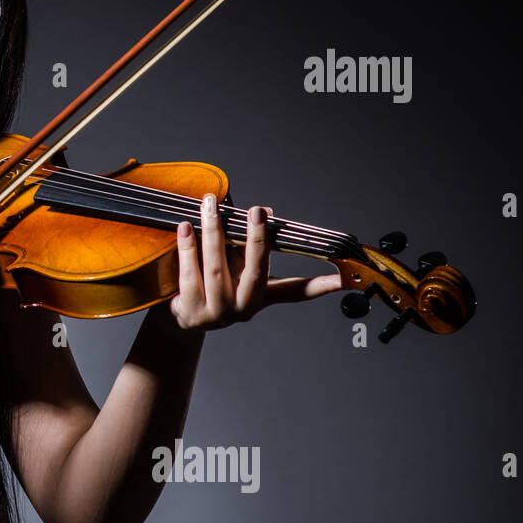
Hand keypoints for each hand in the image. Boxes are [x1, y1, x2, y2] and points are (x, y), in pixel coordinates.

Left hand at [169, 193, 342, 331]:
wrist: (180, 317)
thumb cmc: (209, 282)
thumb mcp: (234, 264)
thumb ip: (247, 242)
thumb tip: (265, 213)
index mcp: (261, 296)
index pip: (296, 292)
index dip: (320, 286)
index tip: (342, 278)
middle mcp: (244, 307)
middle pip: (255, 271)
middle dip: (256, 239)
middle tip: (257, 212)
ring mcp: (218, 313)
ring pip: (216, 269)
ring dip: (213, 233)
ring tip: (210, 206)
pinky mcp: (192, 312)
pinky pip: (189, 274)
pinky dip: (188, 248)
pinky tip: (185, 227)